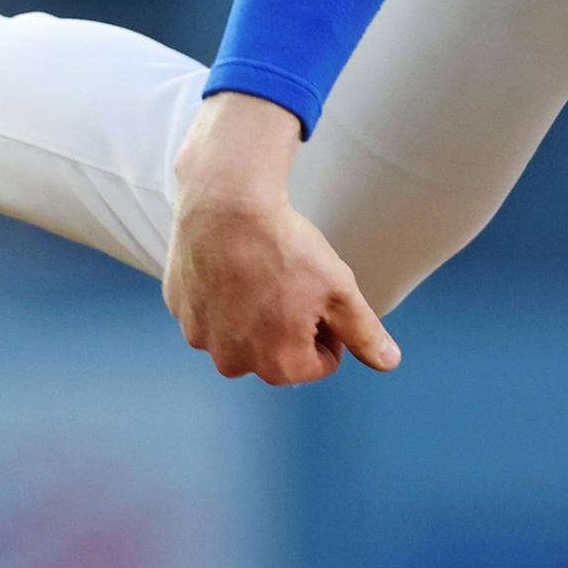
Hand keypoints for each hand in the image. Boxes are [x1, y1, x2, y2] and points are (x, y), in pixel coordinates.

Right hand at [163, 91, 399, 385]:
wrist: (226, 202)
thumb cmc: (286, 247)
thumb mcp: (339, 290)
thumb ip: (364, 333)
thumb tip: (388, 362)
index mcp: (278, 365)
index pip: (320, 363)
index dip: (329, 328)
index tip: (321, 295)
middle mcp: (233, 362)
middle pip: (276, 352)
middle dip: (288, 325)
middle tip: (290, 281)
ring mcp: (200, 335)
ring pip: (239, 332)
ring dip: (252, 312)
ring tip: (259, 270)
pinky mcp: (179, 307)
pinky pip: (209, 309)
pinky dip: (222, 294)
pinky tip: (232, 263)